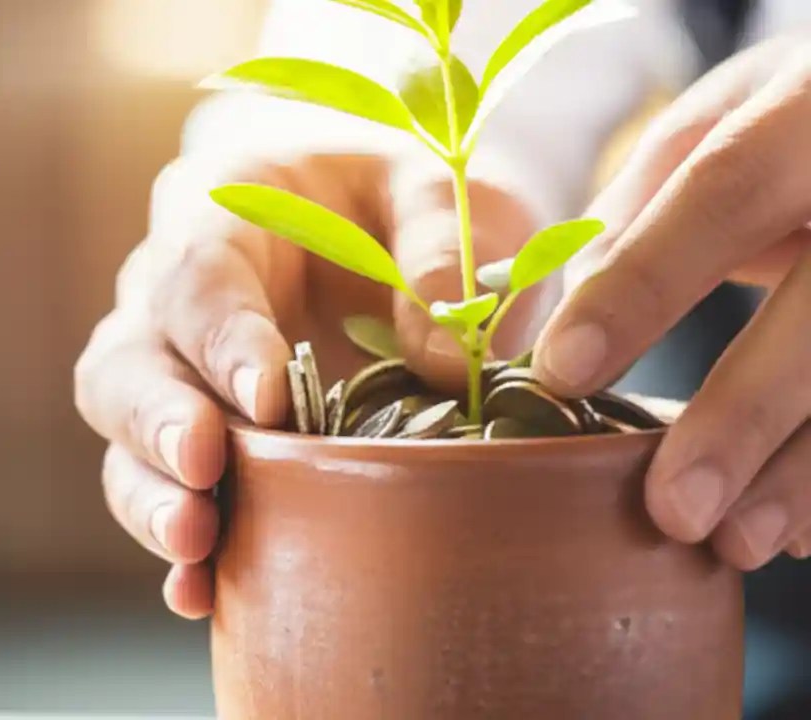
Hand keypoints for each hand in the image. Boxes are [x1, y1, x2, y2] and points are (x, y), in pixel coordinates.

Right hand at [75, 151, 539, 617]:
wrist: (379, 223)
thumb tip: (446, 360)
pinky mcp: (195, 435)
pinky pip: (159, 489)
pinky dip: (176, 546)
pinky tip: (200, 592)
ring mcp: (174, 369)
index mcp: (224, 208)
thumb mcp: (439, 191)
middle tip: (202, 468)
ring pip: (122, 435)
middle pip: (127, 359)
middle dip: (156, 421)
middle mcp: (173, 292)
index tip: (269, 397)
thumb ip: (443, 247)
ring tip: (195, 547)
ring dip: (151, 493)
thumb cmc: (401, 197)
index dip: (223, 336)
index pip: (199, 270)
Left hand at [532, 37, 810, 569]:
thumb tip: (528, 329)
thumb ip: (623, 221)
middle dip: (743, 414)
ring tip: (734, 541)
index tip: (560, 372)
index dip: (642, 286)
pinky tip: (796, 529)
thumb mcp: (701, 138)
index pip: (721, 192)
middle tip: (670, 508)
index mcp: (806, 108)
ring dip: (805, 470)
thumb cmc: (776, 130)